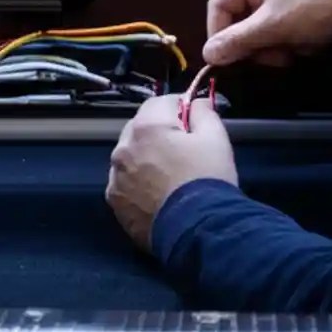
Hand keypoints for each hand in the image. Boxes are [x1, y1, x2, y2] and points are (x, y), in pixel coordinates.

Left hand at [106, 95, 237, 251]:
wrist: (197, 230)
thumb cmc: (207, 179)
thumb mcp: (215, 137)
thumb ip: (203, 112)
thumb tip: (196, 102)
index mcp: (146, 128)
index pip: (160, 102)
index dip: (180, 107)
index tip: (194, 120)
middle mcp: (123, 149)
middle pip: (140, 128)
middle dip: (159, 132)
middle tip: (184, 149)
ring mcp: (116, 178)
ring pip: (130, 156)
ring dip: (146, 157)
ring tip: (171, 175)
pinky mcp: (116, 203)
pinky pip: (126, 182)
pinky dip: (138, 182)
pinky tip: (158, 193)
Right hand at [204, 0, 331, 66]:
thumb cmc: (316, 4)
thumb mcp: (273, 26)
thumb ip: (238, 41)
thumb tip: (207, 54)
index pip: (218, 6)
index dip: (219, 35)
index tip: (229, 60)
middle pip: (242, 18)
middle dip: (257, 43)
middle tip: (275, 58)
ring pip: (264, 25)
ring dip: (277, 43)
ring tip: (298, 47)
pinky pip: (284, 23)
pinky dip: (293, 37)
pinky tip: (309, 41)